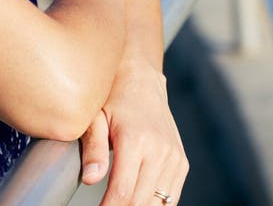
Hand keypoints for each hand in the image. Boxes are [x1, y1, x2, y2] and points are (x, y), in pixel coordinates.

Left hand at [80, 59, 188, 204]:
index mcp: (136, 138)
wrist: (142, 79)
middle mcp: (160, 149)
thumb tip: (90, 178)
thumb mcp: (97, 117)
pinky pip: (171, 197)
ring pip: (158, 204)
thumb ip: (93, 148)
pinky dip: (154, 204)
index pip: (123, 191)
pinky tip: (138, 200)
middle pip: (140, 202)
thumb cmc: (114, 97)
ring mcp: (174, 157)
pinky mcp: (181, 162)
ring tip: (120, 204)